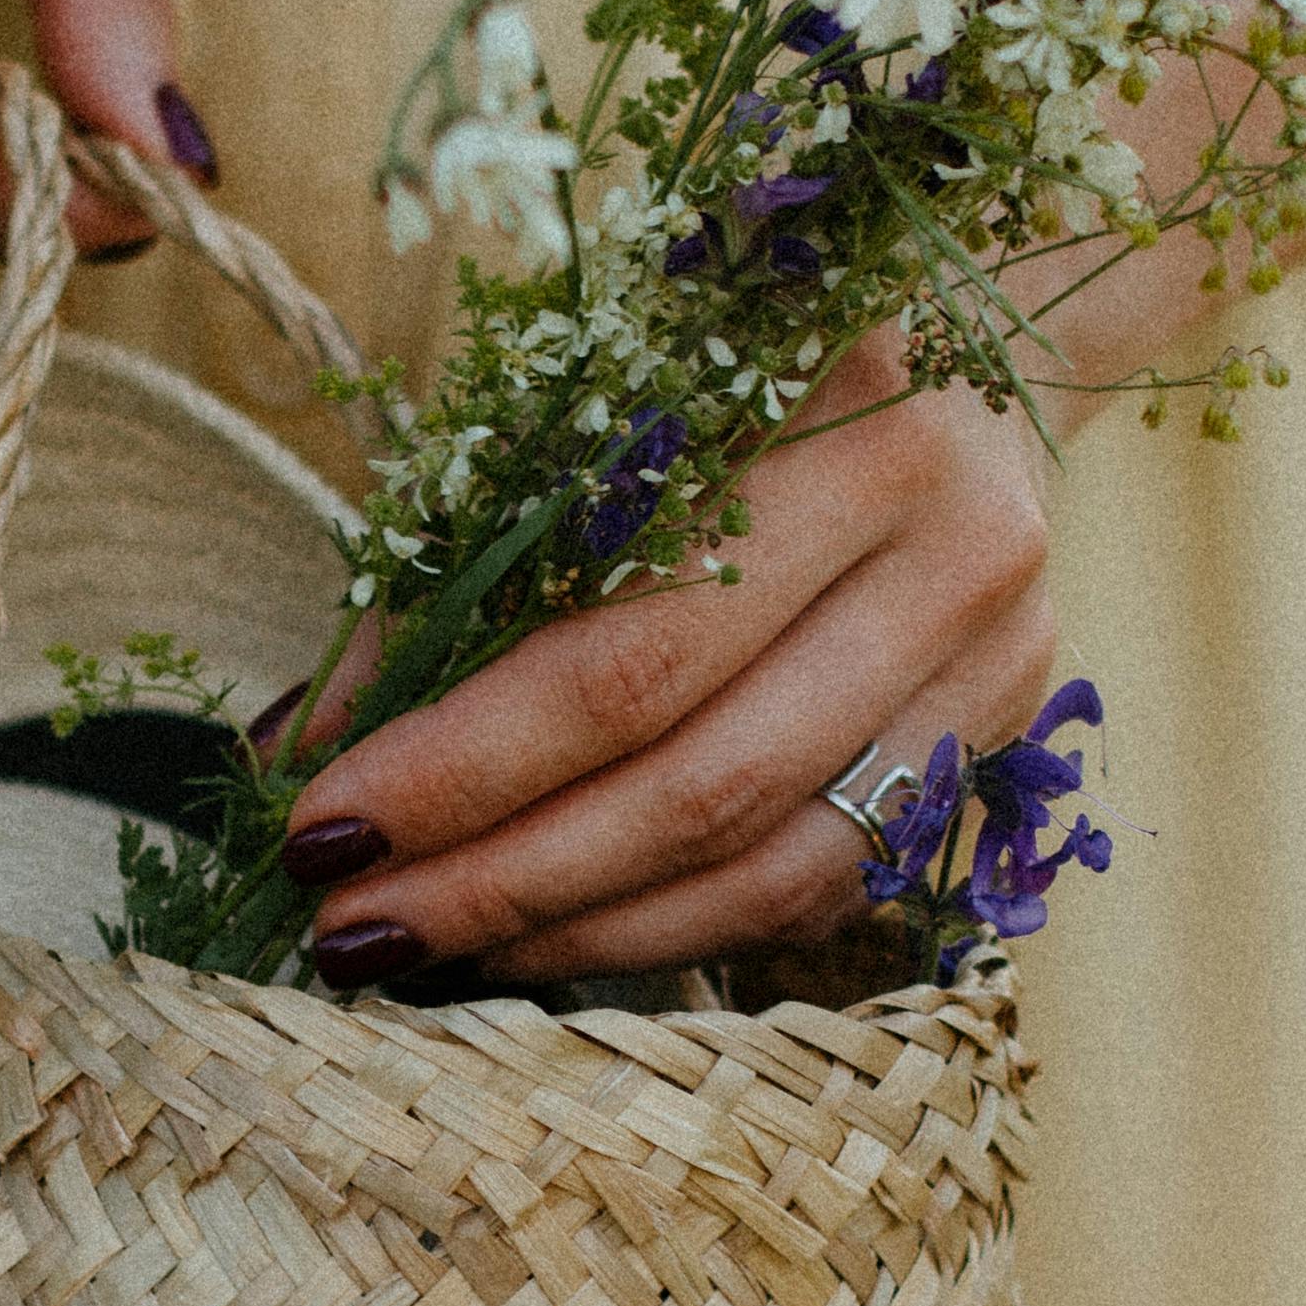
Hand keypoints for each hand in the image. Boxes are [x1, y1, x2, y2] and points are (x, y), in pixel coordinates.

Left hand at [277, 339, 1058, 988]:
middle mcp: (954, 547)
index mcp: (848, 420)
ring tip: (431, 951)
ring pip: (768, 861)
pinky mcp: (1003, 735)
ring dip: (578, 927)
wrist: (964, 354)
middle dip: (501, 874)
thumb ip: (457, 573)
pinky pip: (821, 885)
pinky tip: (554, 936)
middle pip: (700, 777)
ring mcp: (999, 657)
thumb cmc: (738, 368)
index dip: (466, 762)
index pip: (627, 648)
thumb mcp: (587, 410)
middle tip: (355, 923)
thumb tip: (302, 750)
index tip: (322, 825)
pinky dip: (675, 928)